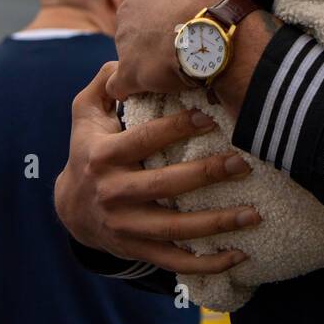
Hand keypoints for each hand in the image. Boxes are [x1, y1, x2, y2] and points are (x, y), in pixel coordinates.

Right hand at [54, 62, 261, 272]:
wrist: (70, 209)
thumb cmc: (88, 149)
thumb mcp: (84, 113)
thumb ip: (104, 83)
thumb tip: (124, 61)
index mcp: (103, 156)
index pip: (145, 139)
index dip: (178, 128)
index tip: (210, 118)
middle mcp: (113, 193)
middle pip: (166, 186)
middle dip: (208, 175)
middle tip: (244, 164)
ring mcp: (125, 226)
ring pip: (176, 229)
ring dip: (217, 224)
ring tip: (253, 214)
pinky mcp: (137, 250)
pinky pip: (175, 261)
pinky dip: (207, 263)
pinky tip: (239, 255)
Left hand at [108, 0, 235, 98]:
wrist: (215, 27)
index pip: (148, 5)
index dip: (164, 20)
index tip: (181, 29)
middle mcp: (128, 9)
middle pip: (136, 29)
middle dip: (154, 40)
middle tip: (179, 52)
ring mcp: (124, 41)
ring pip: (130, 56)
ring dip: (146, 65)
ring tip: (172, 75)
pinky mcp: (129, 71)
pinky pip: (118, 85)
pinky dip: (129, 90)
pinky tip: (142, 95)